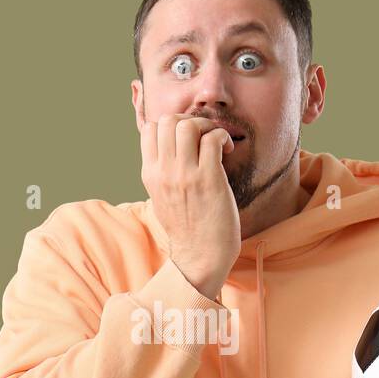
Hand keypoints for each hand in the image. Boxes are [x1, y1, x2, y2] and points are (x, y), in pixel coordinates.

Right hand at [137, 109, 239, 297]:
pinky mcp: (209, 179)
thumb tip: (170, 150)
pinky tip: (228, 150)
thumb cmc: (187, 229)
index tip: (188, 139)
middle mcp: (164, 172)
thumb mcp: (162, 198)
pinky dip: (222, 137)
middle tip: (204, 137)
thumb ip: (162, 173)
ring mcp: (185, 175)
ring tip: (217, 142)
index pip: (150, 129)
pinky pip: (213, 139)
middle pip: (168, 121)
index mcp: (151, 174)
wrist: (200, 257)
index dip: (171, 125)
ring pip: (188, 125)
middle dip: (190, 120)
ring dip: (207, 126)